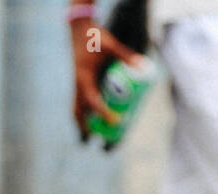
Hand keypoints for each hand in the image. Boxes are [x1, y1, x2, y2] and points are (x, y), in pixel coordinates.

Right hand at [69, 17, 140, 138]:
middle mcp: (76, 85)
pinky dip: (82, 115)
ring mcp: (74, 86)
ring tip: (88, 138)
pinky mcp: (76, 84)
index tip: (115, 122)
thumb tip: (143, 66)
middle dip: (85, 127)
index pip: (93, 100)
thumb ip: (125, 56)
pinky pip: (77, 104)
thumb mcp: (111, 45)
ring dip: (81, 124)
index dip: (103, 113)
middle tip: (95, 140)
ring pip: (75, 109)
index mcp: (83, 78)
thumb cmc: (95, 37)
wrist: (79, 30)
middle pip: (77, 112)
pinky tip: (88, 123)